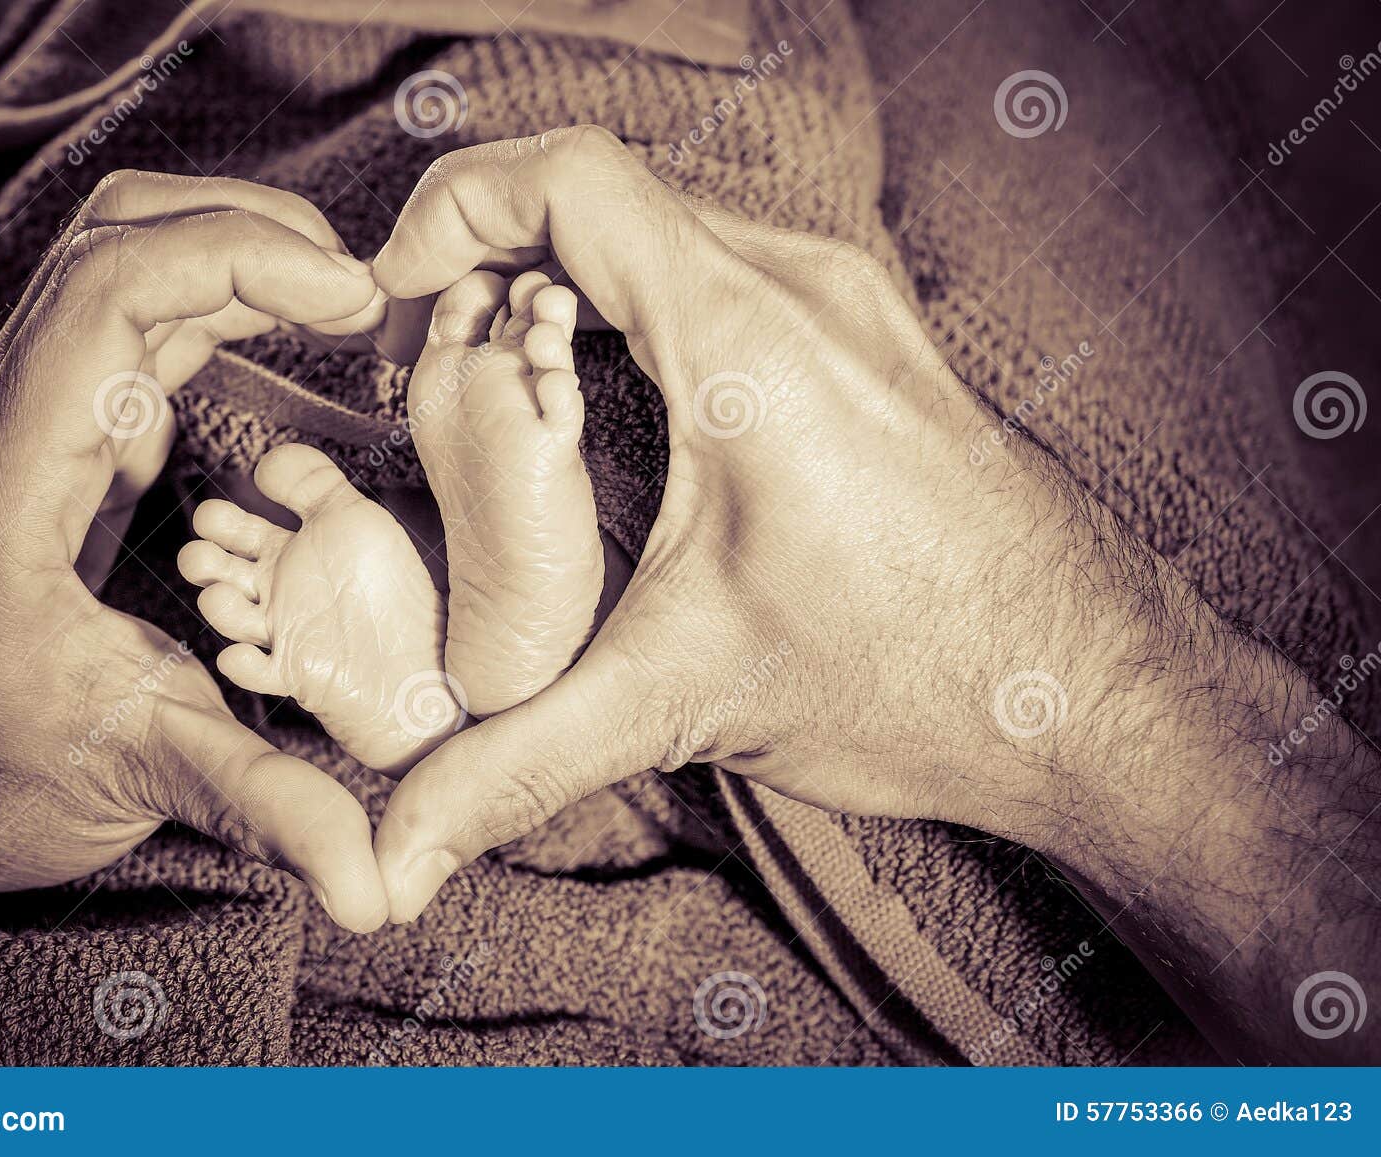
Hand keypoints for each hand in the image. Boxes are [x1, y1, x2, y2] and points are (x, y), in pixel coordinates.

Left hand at [0, 171, 394, 942]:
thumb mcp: (129, 778)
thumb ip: (258, 806)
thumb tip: (373, 886)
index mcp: (10, 481)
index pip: (108, 292)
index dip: (240, 259)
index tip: (351, 297)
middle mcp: (6, 421)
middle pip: (111, 237)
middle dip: (248, 230)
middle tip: (364, 289)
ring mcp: (26, 417)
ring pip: (118, 257)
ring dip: (233, 248)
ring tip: (342, 297)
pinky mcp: (57, 434)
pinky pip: (134, 318)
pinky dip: (219, 296)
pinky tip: (289, 333)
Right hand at [366, 129, 1212, 911]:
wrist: (1096, 697)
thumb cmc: (924, 676)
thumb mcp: (689, 702)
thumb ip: (519, 764)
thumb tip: (402, 855)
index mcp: (749, 342)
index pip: (568, 179)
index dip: (450, 211)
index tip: (393, 300)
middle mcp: (805, 289)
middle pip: (604, 196)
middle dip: (490, 263)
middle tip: (431, 367)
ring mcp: (850, 305)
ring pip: (666, 229)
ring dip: (568, 283)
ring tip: (508, 386)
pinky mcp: (872, 341)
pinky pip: (728, 271)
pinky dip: (641, 307)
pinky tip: (615, 405)